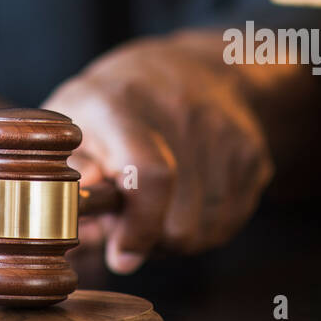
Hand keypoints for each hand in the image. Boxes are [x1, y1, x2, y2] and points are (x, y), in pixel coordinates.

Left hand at [43, 33, 273, 272]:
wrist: (187, 68)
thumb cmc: (113, 105)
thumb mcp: (71, 125)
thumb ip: (69, 180)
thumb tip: (73, 225)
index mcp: (118, 103)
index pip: (147, 174)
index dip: (137, 228)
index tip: (121, 253)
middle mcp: (177, 110)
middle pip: (179, 222)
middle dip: (151, 239)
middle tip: (131, 220)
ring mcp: (222, 131)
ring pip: (206, 231)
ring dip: (178, 235)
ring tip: (157, 204)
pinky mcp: (251, 151)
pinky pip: (231, 222)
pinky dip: (206, 225)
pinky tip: (185, 197)